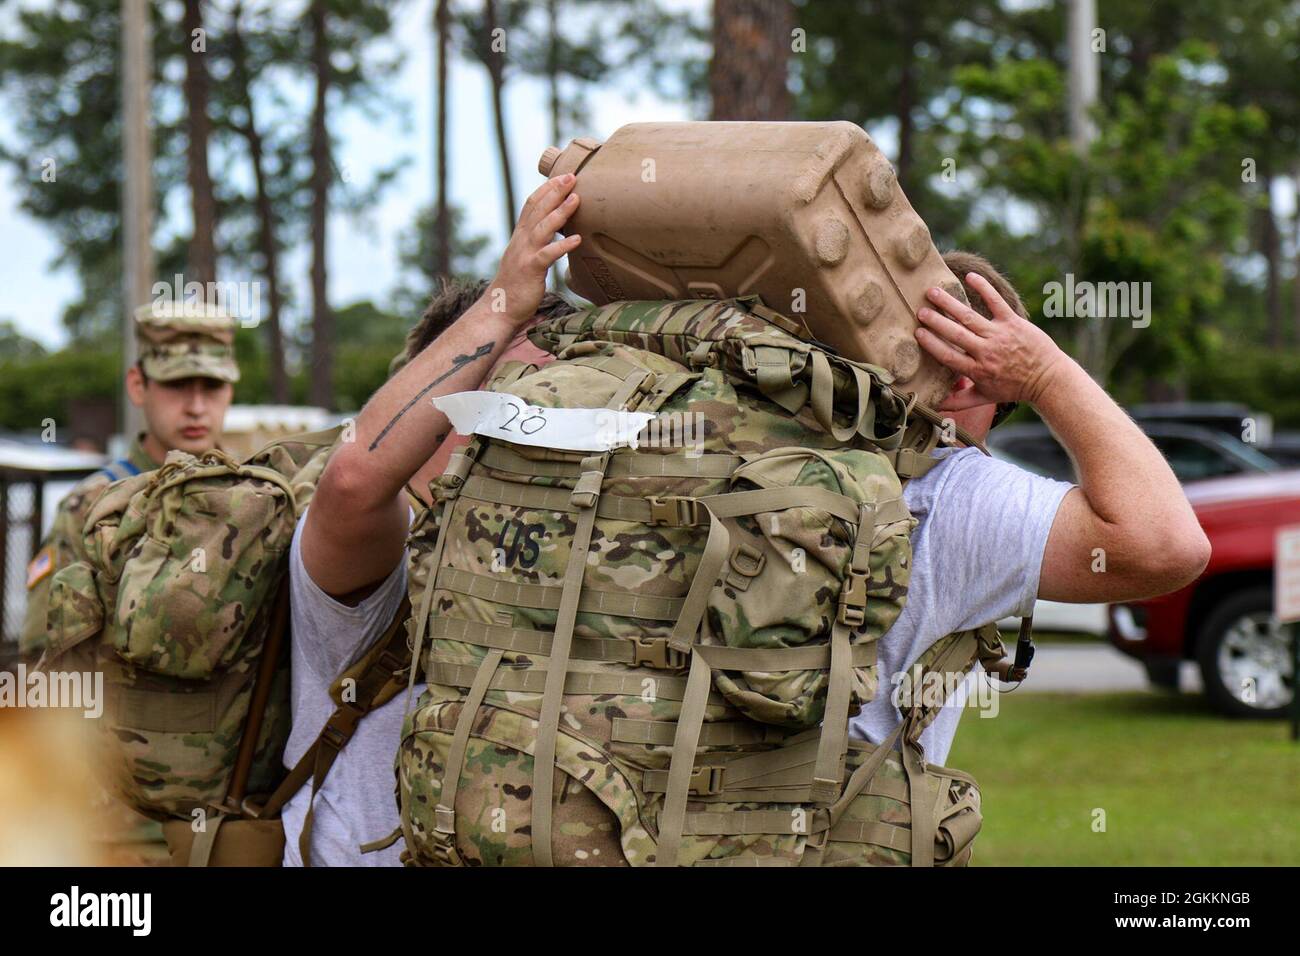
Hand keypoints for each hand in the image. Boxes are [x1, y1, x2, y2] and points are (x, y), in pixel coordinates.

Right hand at [486, 174, 581, 326]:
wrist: (499, 308)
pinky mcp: (530, 270)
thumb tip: (555, 234)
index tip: (562, 176)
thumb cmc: (517, 285)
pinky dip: (562, 246)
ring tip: (576, 199)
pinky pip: (547, 255)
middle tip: (572, 176)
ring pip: (542, 227)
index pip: (531, 205)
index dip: (546, 189)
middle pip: (538, 210)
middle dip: (555, 191)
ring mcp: (524, 254)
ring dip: (560, 212)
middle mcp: (520, 240)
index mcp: (520, 236)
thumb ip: (536, 243)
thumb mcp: (525, 258)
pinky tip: (577, 239)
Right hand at [914, 272, 1069, 409]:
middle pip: (955, 334)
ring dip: (950, 303)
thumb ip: (959, 401)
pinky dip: (983, 288)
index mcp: (977, 370)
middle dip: (936, 321)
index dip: (932, 344)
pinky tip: (970, 277)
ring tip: (932, 292)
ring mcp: (1000, 335)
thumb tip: (935, 405)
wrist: (1047, 379)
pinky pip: (996, 302)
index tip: (918, 333)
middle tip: (920, 311)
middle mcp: (986, 352)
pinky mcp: (1013, 322)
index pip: (948, 356)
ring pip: (970, 317)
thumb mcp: (985, 398)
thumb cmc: (1013, 388)